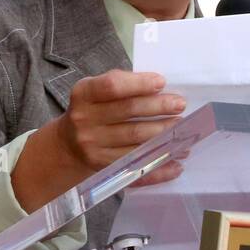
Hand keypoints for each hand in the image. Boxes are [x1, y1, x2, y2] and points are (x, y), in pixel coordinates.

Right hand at [56, 69, 187, 181]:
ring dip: (164, 134)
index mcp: (83, 94)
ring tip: (182, 128)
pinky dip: (160, 167)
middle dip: (159, 107)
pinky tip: (177, 162)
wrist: (68, 145)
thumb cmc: (93, 110)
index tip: (162, 82)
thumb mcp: (96, 91)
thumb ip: (123, 85)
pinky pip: (136, 167)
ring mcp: (93, 146)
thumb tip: (160, 88)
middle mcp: (84, 120)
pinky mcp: (103, 167)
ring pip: (136, 138)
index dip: (139, 83)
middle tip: (180, 104)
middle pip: (129, 111)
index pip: (112, 86)